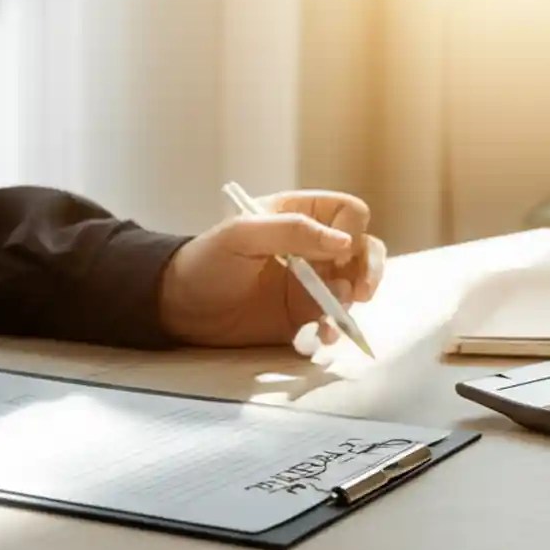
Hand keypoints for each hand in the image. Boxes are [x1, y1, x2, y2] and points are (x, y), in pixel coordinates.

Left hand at [159, 190, 384, 347]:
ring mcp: (310, 282)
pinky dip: (334, 328)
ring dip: (352, 301)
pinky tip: (322, 336)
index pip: (348, 213)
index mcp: (298, 215)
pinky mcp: (302, 315)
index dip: (350, 231)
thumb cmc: (204, 261)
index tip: (336, 252)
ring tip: (334, 315)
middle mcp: (312, 247)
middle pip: (364, 249)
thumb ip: (292, 231)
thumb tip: (345, 244)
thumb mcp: (241, 235)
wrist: (179, 308)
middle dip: (369, 269)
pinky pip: (333, 319)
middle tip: (361, 291)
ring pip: (354, 286)